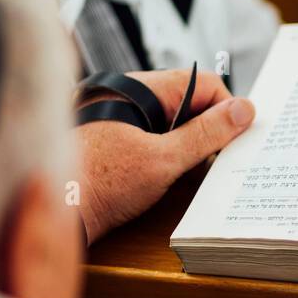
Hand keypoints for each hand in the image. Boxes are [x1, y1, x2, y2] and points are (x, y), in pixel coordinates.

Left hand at [76, 70, 254, 242]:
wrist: (54, 213)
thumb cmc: (99, 184)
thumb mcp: (164, 160)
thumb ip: (207, 134)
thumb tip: (243, 110)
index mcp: (143, 88)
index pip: (204, 84)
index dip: (226, 111)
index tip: (235, 141)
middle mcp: (133, 96)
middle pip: (191, 102)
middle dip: (208, 130)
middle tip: (216, 161)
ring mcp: (124, 118)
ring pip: (175, 122)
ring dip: (189, 145)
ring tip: (191, 173)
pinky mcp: (117, 140)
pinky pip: (157, 137)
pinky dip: (170, 154)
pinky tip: (170, 178)